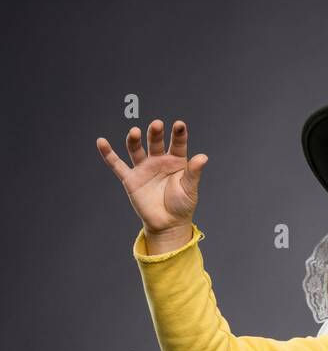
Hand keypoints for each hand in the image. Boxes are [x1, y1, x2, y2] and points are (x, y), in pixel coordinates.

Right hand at [96, 118, 207, 233]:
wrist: (168, 225)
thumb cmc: (182, 205)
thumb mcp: (189, 189)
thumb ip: (193, 172)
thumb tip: (203, 157)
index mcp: (176, 160)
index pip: (177, 143)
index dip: (178, 134)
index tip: (179, 125)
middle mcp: (158, 160)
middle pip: (155, 142)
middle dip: (155, 133)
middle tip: (157, 125)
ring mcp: (143, 168)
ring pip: (136, 149)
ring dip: (134, 140)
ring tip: (135, 132)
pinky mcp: (130, 179)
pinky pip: (117, 165)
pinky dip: (108, 154)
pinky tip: (101, 142)